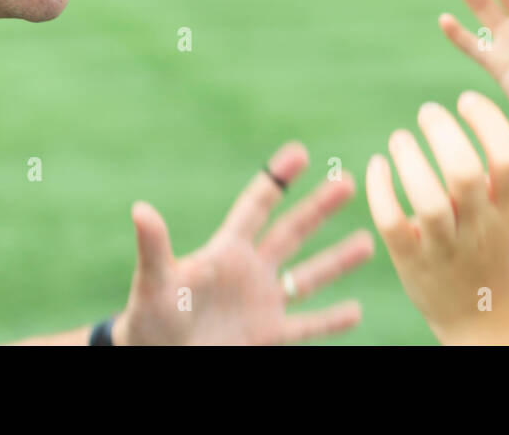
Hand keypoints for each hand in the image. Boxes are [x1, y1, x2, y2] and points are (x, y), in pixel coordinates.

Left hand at [116, 141, 373, 344]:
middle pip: (292, 232)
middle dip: (320, 208)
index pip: (257, 207)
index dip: (277, 178)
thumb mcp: (153, 283)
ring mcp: (261, 304)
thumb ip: (155, 248)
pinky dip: (330, 320)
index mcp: (225, 251)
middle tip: (350, 181)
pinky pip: (306, 327)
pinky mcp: (267, 336)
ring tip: (369, 242)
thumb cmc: (148, 320)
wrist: (156, 358)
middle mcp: (249, 271)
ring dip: (338, 261)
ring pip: (308, 277)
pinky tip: (355, 311)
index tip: (300, 151)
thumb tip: (140, 209)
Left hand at [367, 91, 508, 344]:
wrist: (487, 319)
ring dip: (410, 161)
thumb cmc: (506, 249)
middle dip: (443, 133)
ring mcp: (446, 249)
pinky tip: (378, 165)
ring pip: (428, 202)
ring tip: (400, 138)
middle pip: (464, 174)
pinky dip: (380, 191)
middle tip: (428, 111)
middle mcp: (482, 230)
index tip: (466, 100)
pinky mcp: (412, 263)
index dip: (487, 121)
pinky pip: (392, 225)